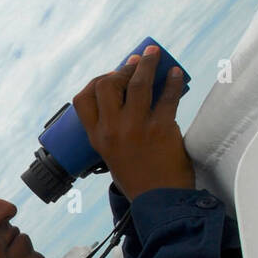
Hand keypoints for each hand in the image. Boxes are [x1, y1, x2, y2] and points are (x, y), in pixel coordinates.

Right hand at [72, 45, 194, 200]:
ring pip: (138, 84)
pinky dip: (173, 81)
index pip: (82, 100)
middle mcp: (112, 130)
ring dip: (147, 64)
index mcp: (97, 138)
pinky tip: (175, 74)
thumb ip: (113, 134)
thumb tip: (126, 102)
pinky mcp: (162, 129)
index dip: (95, 82)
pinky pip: (167, 97)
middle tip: (135, 64)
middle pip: (107, 85)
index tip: (110, 76)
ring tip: (154, 55)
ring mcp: (137, 128)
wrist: (160, 202)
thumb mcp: (112, 158)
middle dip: (121, 69)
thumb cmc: (138, 180)